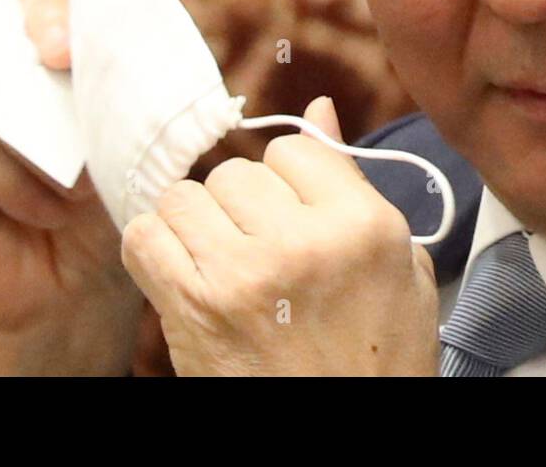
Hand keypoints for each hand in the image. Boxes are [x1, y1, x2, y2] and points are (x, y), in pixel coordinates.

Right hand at [0, 0, 142, 374]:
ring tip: (82, 182)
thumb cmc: (113, 208)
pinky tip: (48, 211)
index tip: (72, 40)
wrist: (81, 292)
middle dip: (41, 42)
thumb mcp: (132, 145)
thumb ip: (123, 96)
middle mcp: (1, 75)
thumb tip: (121, 60)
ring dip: (38, 133)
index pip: (50, 4)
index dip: (57, 9)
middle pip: (4, 28)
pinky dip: (11, 179)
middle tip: (64, 62)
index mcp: (56, 59)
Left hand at [122, 96, 439, 375]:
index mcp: (362, 226)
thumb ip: (355, 182)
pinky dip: (156, 248)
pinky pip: (144, 237)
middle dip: (242, 204)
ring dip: (197, 224)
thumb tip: (318, 112)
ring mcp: (241, 276)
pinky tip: (184, 271)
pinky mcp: (191, 310)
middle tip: (260, 248)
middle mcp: (301, 243)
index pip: (292, 149)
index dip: (290, 181)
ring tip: (222, 260)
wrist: (346, 442)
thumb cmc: (377, 357)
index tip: (295, 214)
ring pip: (185, 196)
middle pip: (235, 171)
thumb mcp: (401, 266)